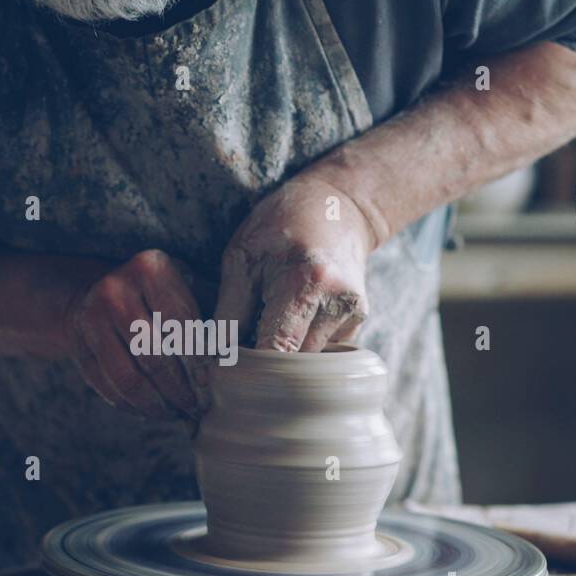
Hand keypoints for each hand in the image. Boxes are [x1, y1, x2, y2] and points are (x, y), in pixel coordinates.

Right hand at [63, 248, 206, 418]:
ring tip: (175, 414)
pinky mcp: (77, 345)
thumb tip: (230, 359)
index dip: (197, 360)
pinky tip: (152, 411)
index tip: (208, 385)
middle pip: (153, 355)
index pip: (180, 324)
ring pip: (128, 377)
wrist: (94, 289)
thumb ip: (209, 312)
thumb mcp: (183, 285)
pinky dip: (132, 406)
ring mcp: (91, 319)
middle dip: (178, 389)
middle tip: (196, 408)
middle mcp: (115, 291)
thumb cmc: (155, 292)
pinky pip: (107, 386)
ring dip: (156, 405)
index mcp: (149, 269)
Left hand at [216, 174, 373, 351]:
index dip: (252, 367)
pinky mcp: (359, 319)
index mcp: (303, 281)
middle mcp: (336, 300)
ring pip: (311, 358)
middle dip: (268, 361)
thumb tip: (216, 358)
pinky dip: (304, 341)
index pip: (277, 348)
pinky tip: (297, 313)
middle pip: (296, 361)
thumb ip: (228, 312)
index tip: (232, 368)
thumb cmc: (279, 227)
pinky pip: (325, 348)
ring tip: (272, 318)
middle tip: (246, 341)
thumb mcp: (241, 258)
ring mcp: (353, 312)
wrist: (337, 206)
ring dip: (287, 350)